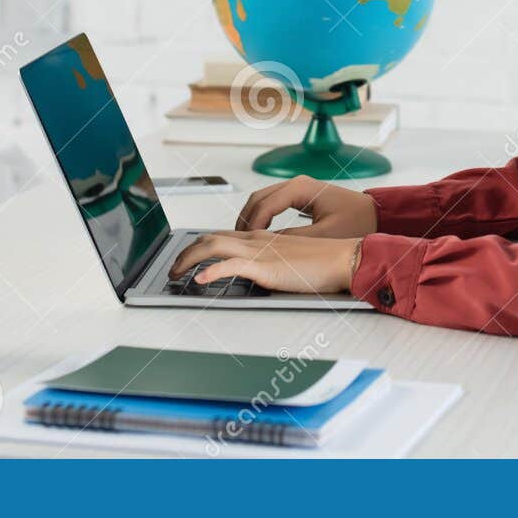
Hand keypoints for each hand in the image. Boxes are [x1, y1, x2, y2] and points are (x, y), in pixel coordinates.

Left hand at [169, 231, 358, 293]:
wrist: (345, 257)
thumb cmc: (326, 260)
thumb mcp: (292, 260)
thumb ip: (272, 263)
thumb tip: (257, 274)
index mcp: (262, 238)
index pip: (221, 236)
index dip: (198, 246)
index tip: (186, 259)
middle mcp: (256, 240)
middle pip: (209, 238)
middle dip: (185, 252)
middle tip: (173, 269)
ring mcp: (259, 252)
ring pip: (212, 247)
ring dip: (188, 259)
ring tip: (175, 273)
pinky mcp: (266, 267)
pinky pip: (231, 266)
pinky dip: (211, 272)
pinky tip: (199, 281)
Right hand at [235, 176, 375, 237]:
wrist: (378, 215)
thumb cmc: (358, 222)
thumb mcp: (324, 235)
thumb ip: (294, 239)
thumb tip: (267, 245)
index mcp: (301, 188)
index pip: (264, 205)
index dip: (251, 226)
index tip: (244, 244)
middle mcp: (297, 183)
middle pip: (258, 198)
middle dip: (244, 219)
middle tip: (234, 241)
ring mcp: (299, 188)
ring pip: (263, 199)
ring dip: (251, 217)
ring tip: (242, 239)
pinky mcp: (302, 196)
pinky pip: (273, 204)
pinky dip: (262, 216)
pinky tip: (259, 233)